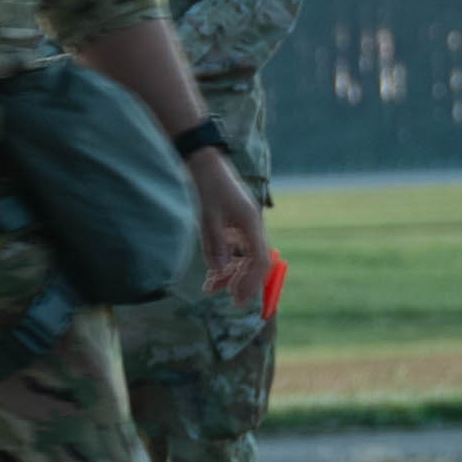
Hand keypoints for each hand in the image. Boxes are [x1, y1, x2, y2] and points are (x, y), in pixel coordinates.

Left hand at [189, 148, 268, 302]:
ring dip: (231, 273)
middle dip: (243, 281)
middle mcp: (252, 225)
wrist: (201, 161)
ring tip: (211, 289)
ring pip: (243, 255)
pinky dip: (225, 260)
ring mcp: (244, 223)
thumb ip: (215, 243)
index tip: (238, 298)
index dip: (251, 281)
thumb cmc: (205, 185)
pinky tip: (213, 273)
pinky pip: (234, 247)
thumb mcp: (207, 216)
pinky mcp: (233, 222)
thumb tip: (221, 270)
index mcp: (251, 223)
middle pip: (255, 260)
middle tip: (230, 301)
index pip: (260, 260)